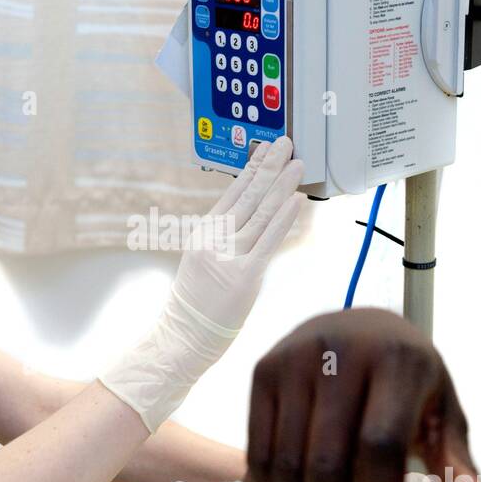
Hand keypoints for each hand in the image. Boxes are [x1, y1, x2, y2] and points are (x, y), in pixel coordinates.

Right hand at [99, 137, 303, 432]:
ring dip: (281, 185)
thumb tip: (249, 221)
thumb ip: (223, 241)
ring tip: (297, 163)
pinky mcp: (244, 276)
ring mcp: (228, 256)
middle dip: (270, 167)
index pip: (232, 192)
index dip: (252, 169)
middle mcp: (215, 239)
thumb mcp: (202, 263)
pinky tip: (296, 199)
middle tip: (287, 144)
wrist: (183, 338)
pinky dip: (284, 218)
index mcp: (204, 233)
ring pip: (260, 214)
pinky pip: (268, 242)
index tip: (267, 150)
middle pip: (248, 196)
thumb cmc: (195, 306)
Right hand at [243, 308, 480, 481]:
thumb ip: (461, 470)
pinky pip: (260, 451)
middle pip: (326, 462)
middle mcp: (340, 353)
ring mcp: (294, 359)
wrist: (355, 325)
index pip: (381, 444)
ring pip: (287, 462)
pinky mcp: (264, 372)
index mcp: (398, 362)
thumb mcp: (441, 415)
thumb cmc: (409, 384)